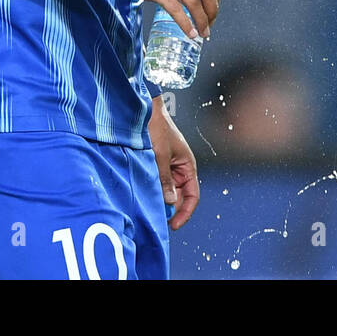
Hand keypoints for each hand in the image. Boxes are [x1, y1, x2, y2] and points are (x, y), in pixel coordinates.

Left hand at [148, 98, 198, 230]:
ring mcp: (169, 167)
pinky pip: (158, 181)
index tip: (174, 225)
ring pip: (167, 190)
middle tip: (156, 217)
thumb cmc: (157, 127)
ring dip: (160, 197)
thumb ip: (165, 179)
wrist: (146, 110)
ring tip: (148, 204)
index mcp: (188, 166)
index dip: (185, 212)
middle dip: (170, 207)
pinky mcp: (158, 164)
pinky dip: (153, 188)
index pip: (192, 196)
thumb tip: (170, 201)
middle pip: (179, 196)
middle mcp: (180, 168)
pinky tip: (144, 192)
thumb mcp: (160, 155)